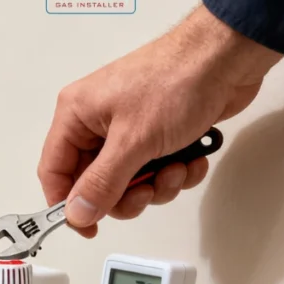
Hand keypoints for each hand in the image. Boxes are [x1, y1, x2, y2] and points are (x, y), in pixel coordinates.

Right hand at [38, 4, 281, 236]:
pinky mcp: (157, 133)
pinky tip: (193, 158)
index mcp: (76, 115)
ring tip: (177, 167)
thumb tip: (76, 215)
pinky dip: (175, 172)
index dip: (66, 203)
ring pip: (128, 181)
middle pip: (94, 182)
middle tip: (148, 191)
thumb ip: (102, 183)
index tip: (89, 228)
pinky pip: (154, 170)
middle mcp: (96, 123)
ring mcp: (128, 128)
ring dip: (157, 185)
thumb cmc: (174, 85)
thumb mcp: (133, 141)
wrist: (229, 56)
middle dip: (126, 194)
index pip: (54, 170)